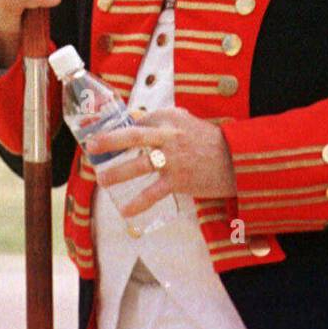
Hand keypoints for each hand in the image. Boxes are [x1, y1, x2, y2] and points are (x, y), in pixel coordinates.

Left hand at [92, 107, 236, 217]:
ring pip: (139, 165)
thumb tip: (135, 119)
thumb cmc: (208, 140)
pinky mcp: (179, 181)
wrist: (236, 159)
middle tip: (91, 146)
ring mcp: (173, 159)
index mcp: (169, 119)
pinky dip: (138, 203)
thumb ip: (160, 120)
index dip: (121, 129)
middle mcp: (169, 136)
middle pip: (133, 136)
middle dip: (109, 141)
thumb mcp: (184, 121)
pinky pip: (153, 193)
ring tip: (101, 179)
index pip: (138, 121)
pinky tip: (125, 210)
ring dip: (117, 172)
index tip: (105, 137)